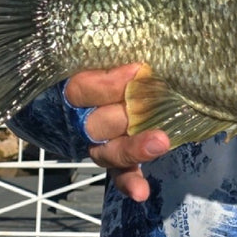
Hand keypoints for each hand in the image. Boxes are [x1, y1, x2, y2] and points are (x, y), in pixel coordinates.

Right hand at [65, 64, 169, 201]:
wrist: (97, 93)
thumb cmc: (106, 63)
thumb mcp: (101, 54)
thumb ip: (113, 51)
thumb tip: (142, 44)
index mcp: (75, 90)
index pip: (82, 88)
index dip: (108, 82)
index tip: (138, 69)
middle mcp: (83, 120)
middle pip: (98, 122)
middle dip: (125, 115)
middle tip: (151, 103)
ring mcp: (98, 143)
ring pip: (109, 150)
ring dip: (134, 149)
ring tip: (161, 143)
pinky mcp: (114, 160)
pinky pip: (118, 174)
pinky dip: (129, 183)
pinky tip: (142, 192)